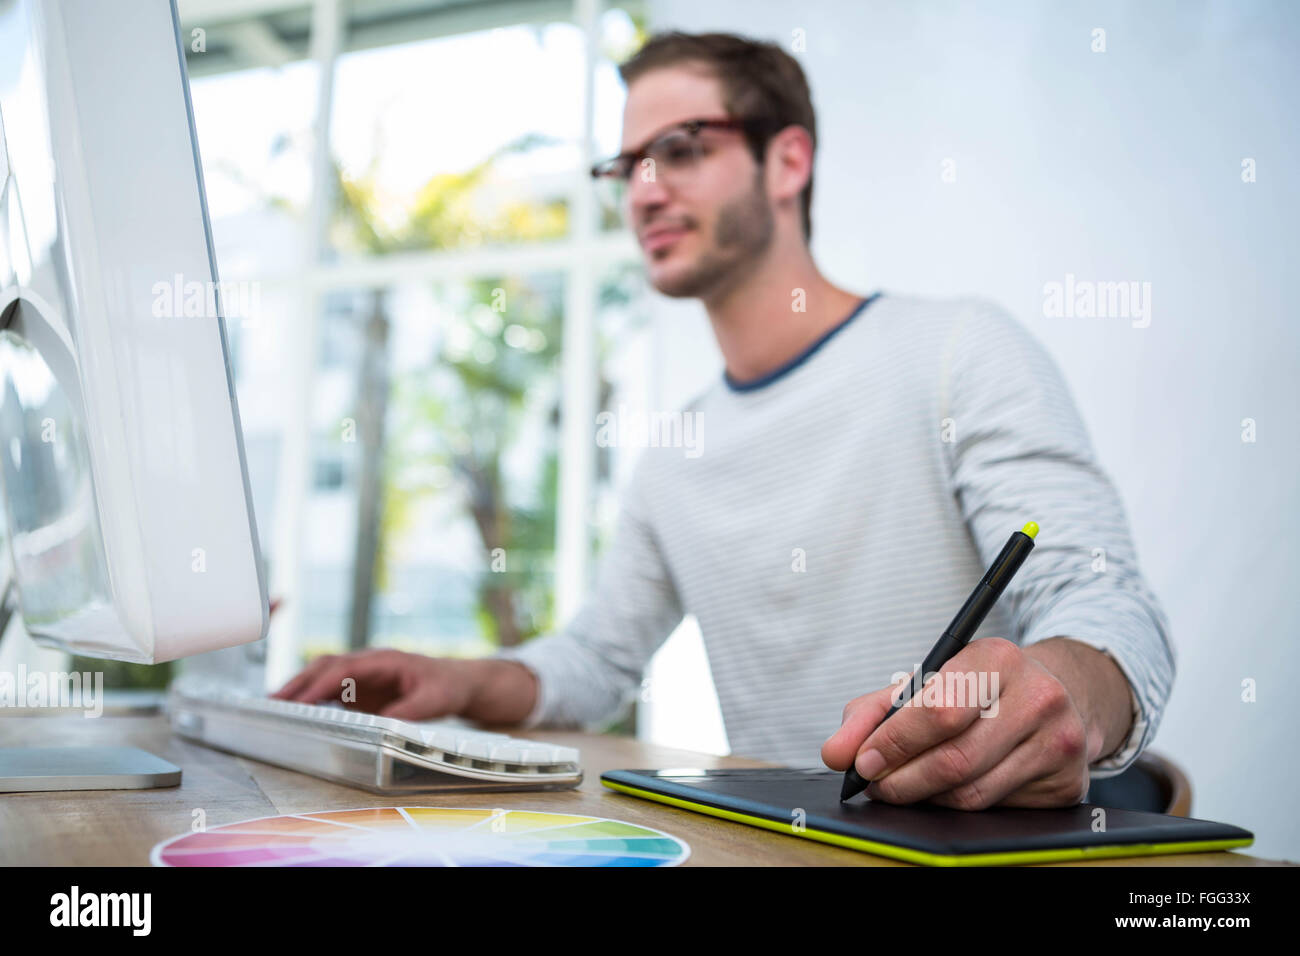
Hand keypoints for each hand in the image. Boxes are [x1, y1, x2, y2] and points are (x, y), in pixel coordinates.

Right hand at [272, 648, 479, 720]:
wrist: (458, 681)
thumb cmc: (446, 686)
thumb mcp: (433, 701)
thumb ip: (408, 711)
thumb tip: (381, 725)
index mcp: (385, 660)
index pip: (346, 668)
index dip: (323, 683)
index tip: (303, 699)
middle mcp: (369, 663)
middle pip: (327, 666)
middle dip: (300, 681)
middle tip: (274, 701)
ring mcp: (364, 675)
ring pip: (324, 674)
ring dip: (300, 687)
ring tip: (273, 705)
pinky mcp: (362, 688)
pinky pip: (331, 689)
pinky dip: (311, 697)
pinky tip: (294, 709)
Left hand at [821, 637, 1098, 809]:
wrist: (1056, 695)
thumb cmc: (977, 690)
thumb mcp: (926, 684)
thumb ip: (872, 714)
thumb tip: (835, 754)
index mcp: (997, 658)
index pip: (939, 710)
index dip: (894, 743)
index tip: (862, 763)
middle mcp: (1039, 696)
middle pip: (955, 759)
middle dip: (902, 779)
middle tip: (875, 786)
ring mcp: (1060, 741)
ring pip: (973, 792)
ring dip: (926, 798)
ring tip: (902, 788)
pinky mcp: (1069, 783)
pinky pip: (997, 808)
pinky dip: (959, 806)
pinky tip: (946, 792)